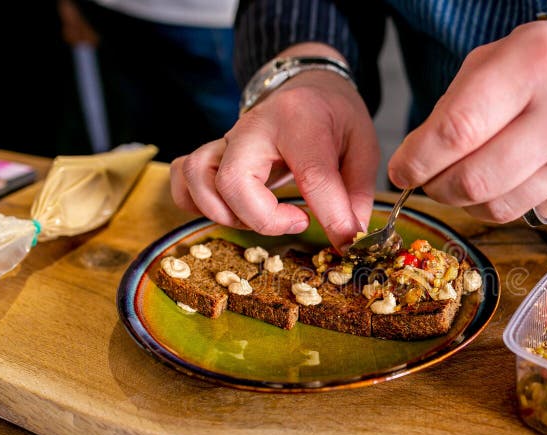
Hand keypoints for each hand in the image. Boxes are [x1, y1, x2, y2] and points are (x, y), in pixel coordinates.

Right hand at [170, 46, 378, 249]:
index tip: (343, 238)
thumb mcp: (363, 147)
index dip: (330, 216)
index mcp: (302, 119)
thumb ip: (356, 194)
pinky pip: (183, 175)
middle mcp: (255, 126)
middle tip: (298, 221)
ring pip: (198, 177)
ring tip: (263, 217)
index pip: (311, 174)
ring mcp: (227, 137)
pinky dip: (197, 202)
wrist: (309, 85)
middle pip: (233, 180)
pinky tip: (231, 210)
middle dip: (263, 218)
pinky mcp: (213, 149)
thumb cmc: (336, 117)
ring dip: (227, 213)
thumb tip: (348, 238)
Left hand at [388, 21, 546, 222]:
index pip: (458, 129)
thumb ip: (455, 105)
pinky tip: (516, 178)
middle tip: (430, 182)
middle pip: (475, 181)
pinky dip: (508, 203)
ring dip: (468, 202)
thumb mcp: (503, 60)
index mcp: (535, 63)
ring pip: (498, 208)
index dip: (419, 160)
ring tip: (468, 180)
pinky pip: (528, 215)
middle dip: (438, 189)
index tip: (401, 172)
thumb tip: (413, 161)